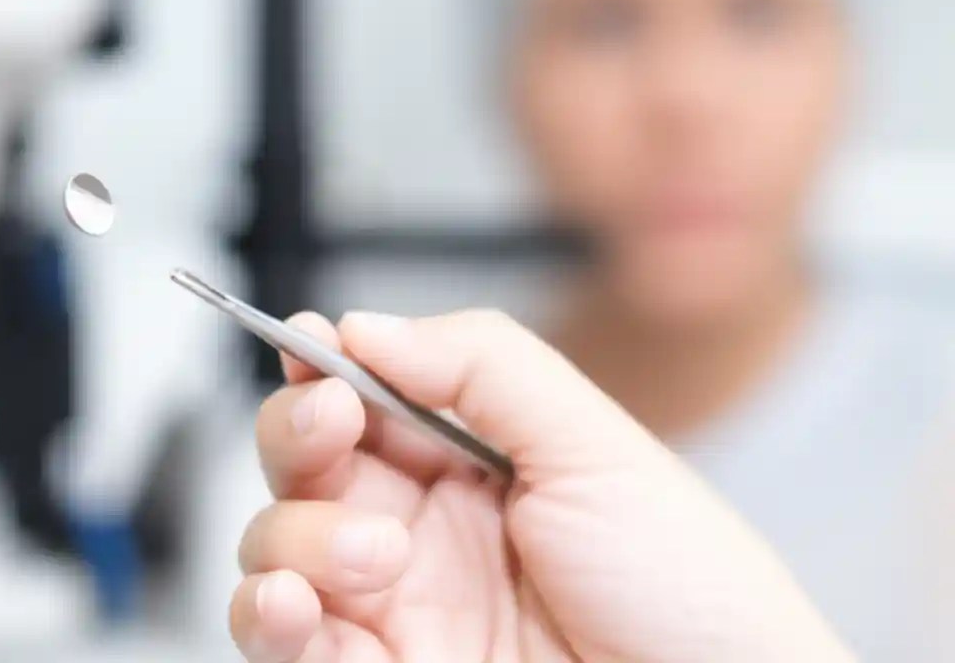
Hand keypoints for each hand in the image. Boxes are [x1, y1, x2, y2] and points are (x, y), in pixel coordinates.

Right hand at [229, 310, 851, 661]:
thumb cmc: (689, 589)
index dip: (321, 365)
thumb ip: (483, 364)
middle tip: (332, 425)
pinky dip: (266, 617)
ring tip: (371, 554)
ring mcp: (392, 606)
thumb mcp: (599, 447)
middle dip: (297, 432)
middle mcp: (418, 528)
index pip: (364, 398)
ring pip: (275, 549)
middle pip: (301, 464)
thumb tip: (365, 325)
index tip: (308, 344)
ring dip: (292, 535)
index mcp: (468, 462)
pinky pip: (284, 643)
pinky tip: (293, 604)